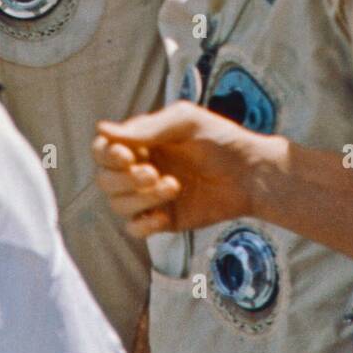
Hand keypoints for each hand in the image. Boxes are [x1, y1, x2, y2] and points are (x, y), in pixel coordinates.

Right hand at [93, 101, 277, 236]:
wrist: (251, 174)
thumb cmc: (221, 140)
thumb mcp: (185, 123)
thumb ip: (145, 129)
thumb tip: (101, 129)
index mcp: (142, 141)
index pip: (103, 149)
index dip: (107, 154)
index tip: (127, 155)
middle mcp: (140, 167)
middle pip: (105, 180)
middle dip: (125, 179)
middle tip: (154, 173)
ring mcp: (150, 195)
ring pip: (118, 205)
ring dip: (140, 198)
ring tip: (173, 186)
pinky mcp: (163, 219)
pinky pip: (134, 229)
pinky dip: (143, 224)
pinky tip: (163, 216)